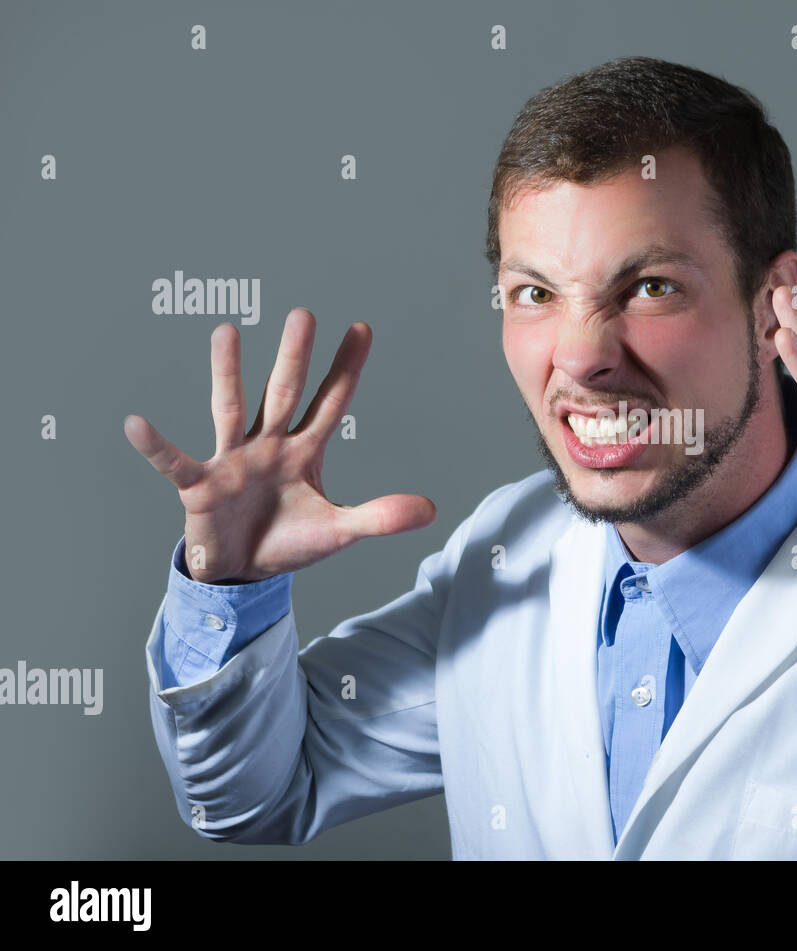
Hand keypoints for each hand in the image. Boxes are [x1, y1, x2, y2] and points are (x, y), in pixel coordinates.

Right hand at [124, 309, 436, 582]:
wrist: (245, 572)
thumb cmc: (289, 541)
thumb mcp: (339, 531)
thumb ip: (380, 517)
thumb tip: (431, 510)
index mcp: (304, 452)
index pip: (331, 402)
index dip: (346, 368)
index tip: (362, 328)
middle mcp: (269, 445)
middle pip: (285, 393)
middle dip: (295, 357)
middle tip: (303, 315)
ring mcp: (233, 461)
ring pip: (232, 408)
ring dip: (229, 372)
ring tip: (226, 331)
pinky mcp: (201, 486)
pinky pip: (176, 462)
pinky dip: (156, 446)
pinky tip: (137, 424)